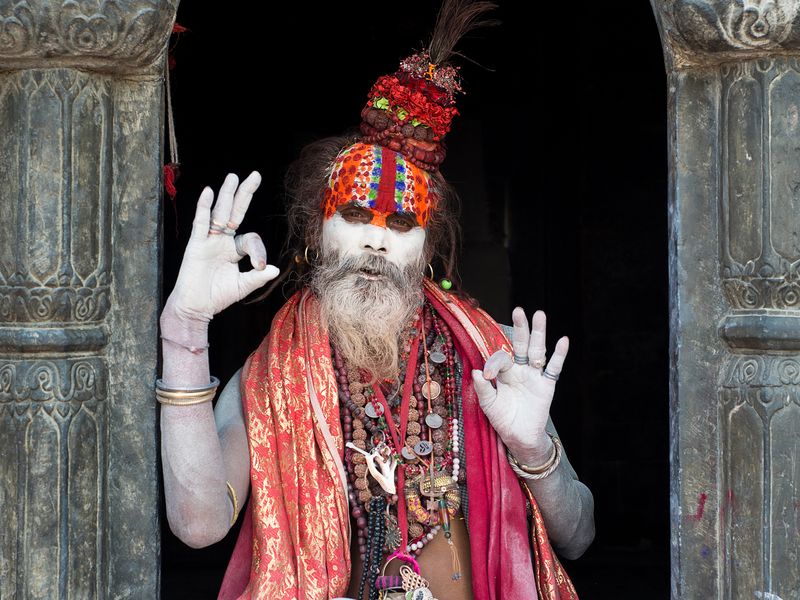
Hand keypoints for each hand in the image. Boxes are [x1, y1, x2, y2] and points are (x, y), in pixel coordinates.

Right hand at [165, 172, 279, 324]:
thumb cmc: (218, 296)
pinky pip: (200, 223)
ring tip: (234, 176)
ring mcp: (209, 241)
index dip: (258, 250)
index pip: (251, 239)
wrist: (196, 307)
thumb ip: (257, 277)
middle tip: (255, 175)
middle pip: (235, 212)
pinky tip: (209, 192)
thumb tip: (273, 269)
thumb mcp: (242, 286)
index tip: (259, 266)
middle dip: (245, 194)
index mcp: (234, 249)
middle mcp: (222, 241)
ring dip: (226, 194)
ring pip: (219, 212)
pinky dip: (204, 207)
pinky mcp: (196, 245)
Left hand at [471, 307, 568, 463]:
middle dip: (521, 328)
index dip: (495, 362)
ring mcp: (534, 376)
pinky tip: (563, 340)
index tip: (489, 373)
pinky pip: (553, 368)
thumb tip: (477, 371)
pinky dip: (559, 355)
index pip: (501, 357)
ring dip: (539, 334)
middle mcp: (520, 370)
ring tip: (540, 315)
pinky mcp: (547, 386)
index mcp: (504, 373)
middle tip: (519, 310)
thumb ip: (483, 388)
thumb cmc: (502, 420)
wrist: (519, 438)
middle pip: (521, 345)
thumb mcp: (488, 404)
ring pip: (538, 351)